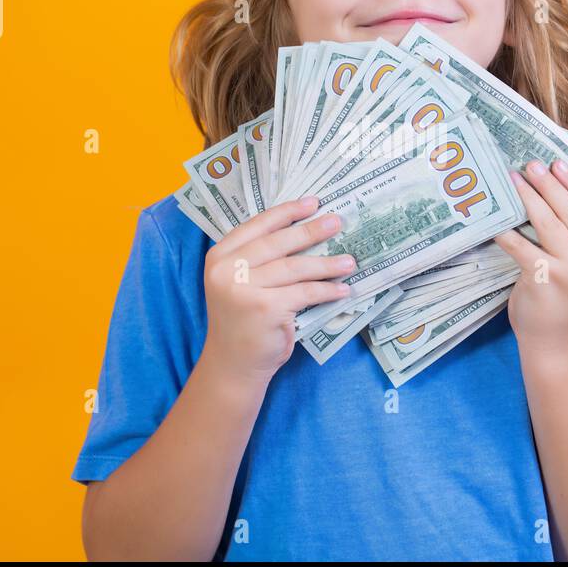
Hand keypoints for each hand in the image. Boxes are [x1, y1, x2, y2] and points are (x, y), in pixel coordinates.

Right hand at [201, 195, 354, 386]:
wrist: (233, 364)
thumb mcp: (239, 282)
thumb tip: (304, 230)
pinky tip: (343, 289)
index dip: (286, 212)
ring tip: (349, 261)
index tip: (312, 202)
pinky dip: (327, 290)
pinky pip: (304, 292)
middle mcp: (226, 270)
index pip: (257, 226)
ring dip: (326, 263)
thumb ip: (258, 259)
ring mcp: (244, 289)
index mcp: (219, 257)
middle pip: (278, 243)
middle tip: (337, 221)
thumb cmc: (243, 320)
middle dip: (311, 231)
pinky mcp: (265, 308)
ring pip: (295, 268)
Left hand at [493, 159, 567, 360]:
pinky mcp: (546, 279)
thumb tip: (555, 196)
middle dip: (549, 184)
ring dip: (529, 197)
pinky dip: (508, 231)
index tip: (558, 163)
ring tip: (515, 179)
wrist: (559, 346)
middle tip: (531, 165)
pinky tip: (496, 218)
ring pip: (549, 223)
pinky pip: (523, 246)